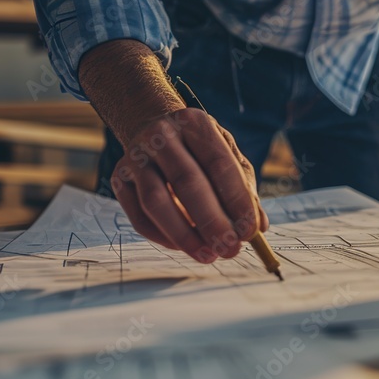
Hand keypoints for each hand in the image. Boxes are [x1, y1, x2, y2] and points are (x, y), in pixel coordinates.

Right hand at [110, 108, 267, 262]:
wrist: (153, 129)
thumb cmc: (198, 149)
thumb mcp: (225, 154)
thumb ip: (244, 188)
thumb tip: (259, 227)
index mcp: (194, 123)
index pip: (219, 163)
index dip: (236, 199)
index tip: (250, 230)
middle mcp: (161, 136)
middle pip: (186, 181)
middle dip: (211, 221)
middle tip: (230, 248)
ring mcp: (135, 157)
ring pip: (156, 202)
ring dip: (184, 234)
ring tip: (209, 255)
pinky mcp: (119, 179)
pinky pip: (139, 216)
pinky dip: (163, 237)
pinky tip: (185, 247)